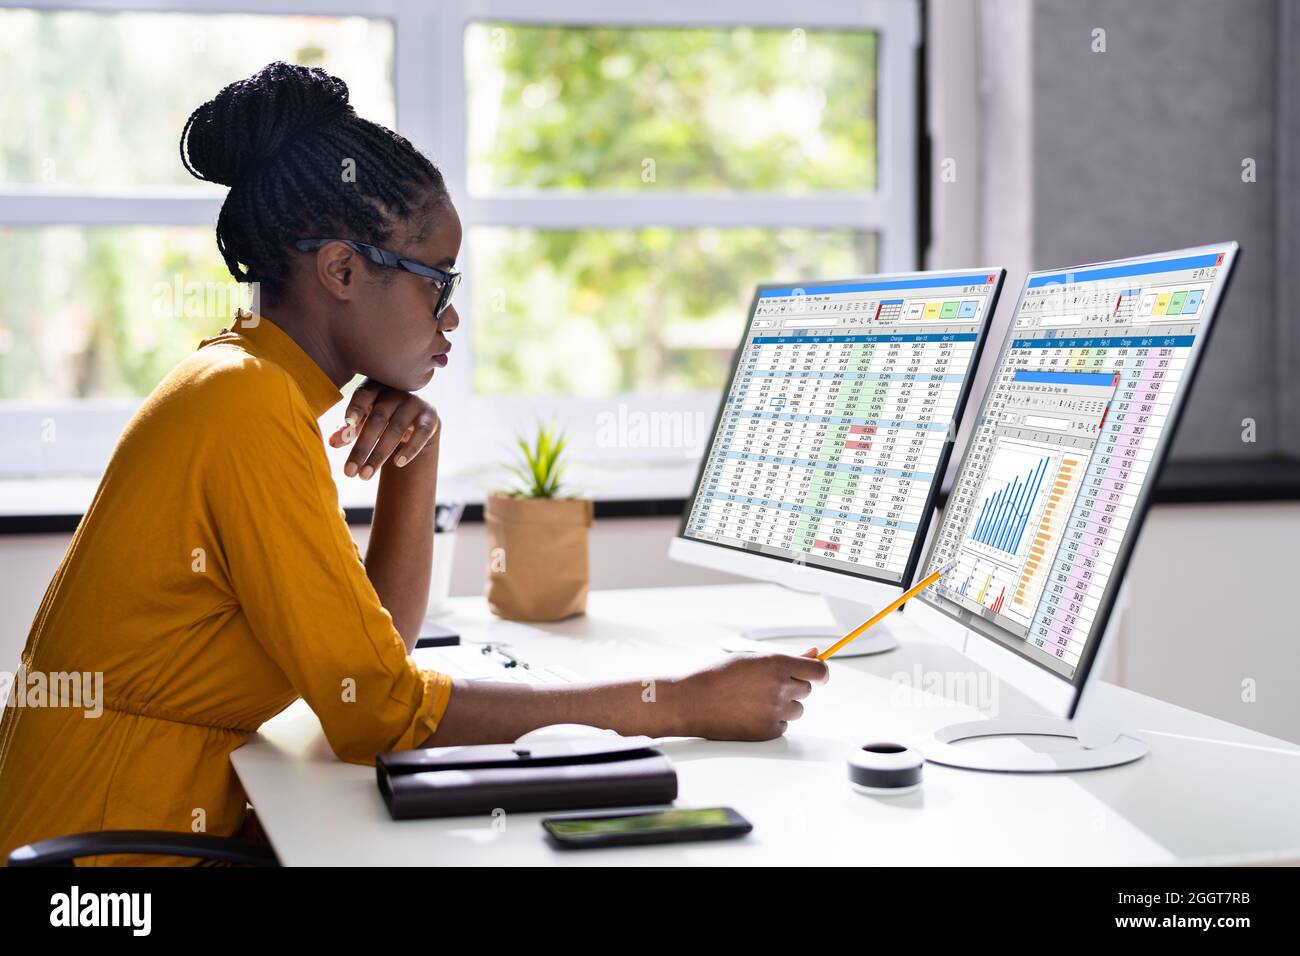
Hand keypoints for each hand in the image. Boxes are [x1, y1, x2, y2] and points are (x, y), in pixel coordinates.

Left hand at [328, 379, 439, 478]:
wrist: (416, 417)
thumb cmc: (382, 417)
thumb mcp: (363, 421)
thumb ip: (349, 430)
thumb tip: (332, 442)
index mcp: (375, 388)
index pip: (364, 395)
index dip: (356, 407)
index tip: (348, 422)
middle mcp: (395, 392)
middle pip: (377, 419)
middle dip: (362, 448)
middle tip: (349, 472)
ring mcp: (414, 403)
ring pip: (396, 429)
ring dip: (379, 455)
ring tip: (365, 475)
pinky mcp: (430, 417)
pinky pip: (420, 433)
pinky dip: (410, 449)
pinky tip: (398, 463)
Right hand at [675, 647, 827, 740]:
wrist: (693, 701)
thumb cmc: (719, 676)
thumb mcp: (752, 658)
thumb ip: (788, 658)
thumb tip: (815, 652)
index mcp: (776, 664)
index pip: (818, 670)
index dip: (821, 673)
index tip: (819, 676)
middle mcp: (779, 687)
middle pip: (806, 689)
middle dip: (792, 687)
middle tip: (765, 686)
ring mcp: (775, 711)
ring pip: (797, 709)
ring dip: (784, 705)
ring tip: (755, 700)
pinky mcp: (768, 731)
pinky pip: (783, 725)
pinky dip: (772, 721)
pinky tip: (750, 714)